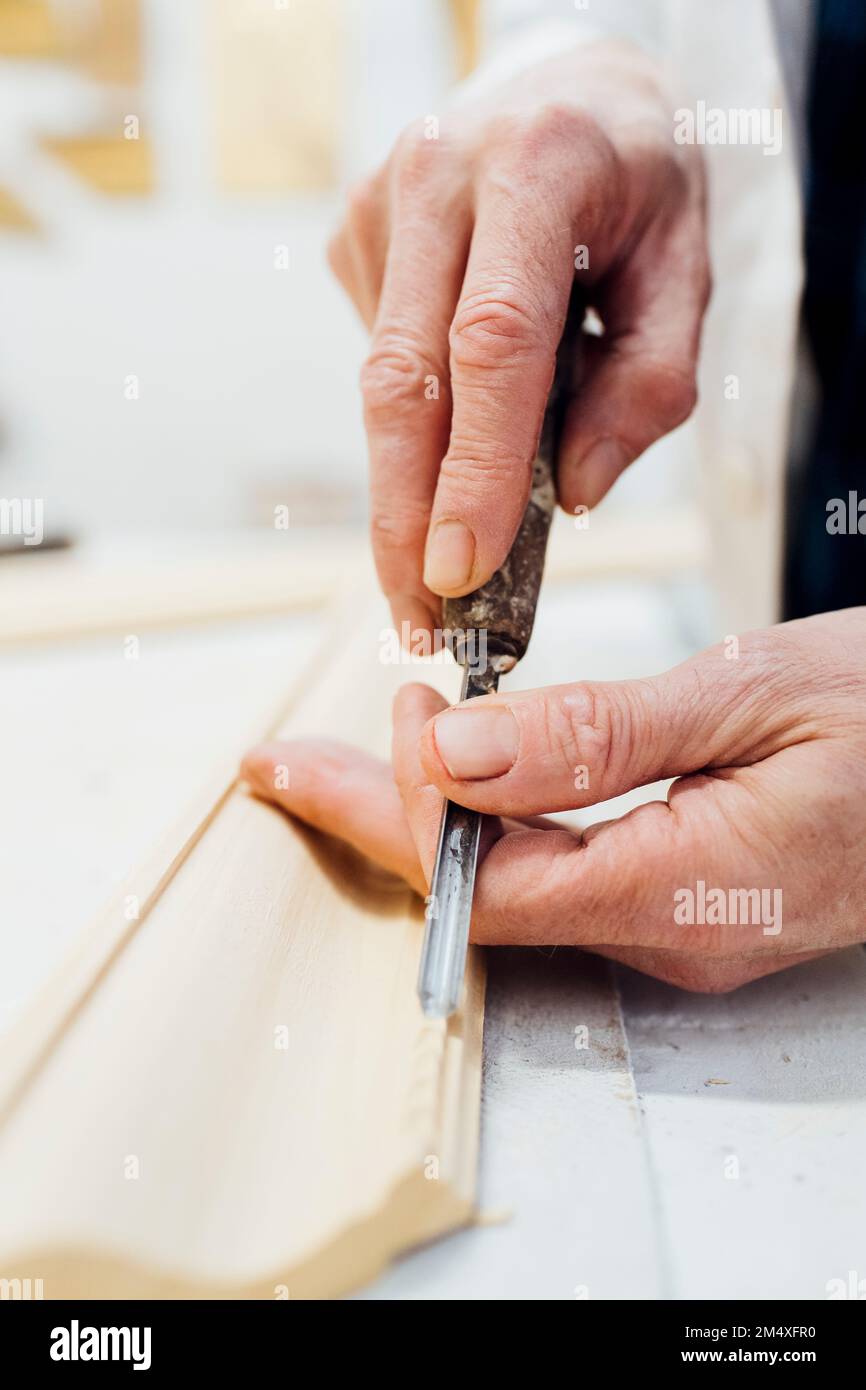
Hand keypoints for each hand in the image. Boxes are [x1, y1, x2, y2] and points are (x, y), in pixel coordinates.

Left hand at [243, 610, 865, 993]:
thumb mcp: (755, 696)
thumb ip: (605, 736)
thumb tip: (463, 752)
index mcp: (685, 892)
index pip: (490, 881)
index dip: (414, 804)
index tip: (406, 702)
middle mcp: (668, 933)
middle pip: (479, 893)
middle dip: (378, 820)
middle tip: (291, 766)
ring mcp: (676, 927)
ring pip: (512, 884)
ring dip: (428, 818)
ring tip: (351, 764)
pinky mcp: (684, 902)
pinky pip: (559, 874)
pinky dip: (496, 821)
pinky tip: (466, 783)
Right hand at [329, 40, 709, 639]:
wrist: (567, 85)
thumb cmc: (636, 181)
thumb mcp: (686, 269)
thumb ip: (649, 385)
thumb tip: (572, 493)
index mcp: (537, 170)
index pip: (494, 343)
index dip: (474, 467)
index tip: (460, 570)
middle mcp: (438, 177)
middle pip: (403, 379)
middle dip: (404, 515)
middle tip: (417, 618)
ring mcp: (381, 204)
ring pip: (381, 381)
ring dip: (413, 478)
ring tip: (456, 525)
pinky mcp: (353, 234)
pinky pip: (382, 355)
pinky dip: (423, 409)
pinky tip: (466, 387)